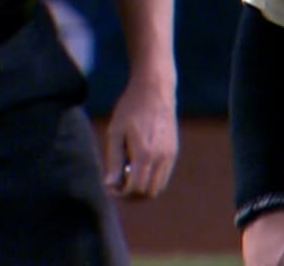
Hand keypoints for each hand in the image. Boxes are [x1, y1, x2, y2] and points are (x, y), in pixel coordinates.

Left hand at [104, 74, 177, 198]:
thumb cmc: (130, 109)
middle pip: (149, 193)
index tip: (110, 187)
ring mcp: (170, 154)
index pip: (135, 188)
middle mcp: (161, 157)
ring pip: (159, 186)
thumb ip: (113, 161)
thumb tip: (109, 186)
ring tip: (128, 173)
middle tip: (118, 183)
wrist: (155, 89)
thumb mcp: (115, 133)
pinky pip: (164, 174)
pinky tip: (139, 164)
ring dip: (143, 187)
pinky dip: (152, 178)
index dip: (120, 194)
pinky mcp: (174, 150)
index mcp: (145, 154)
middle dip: (132, 194)